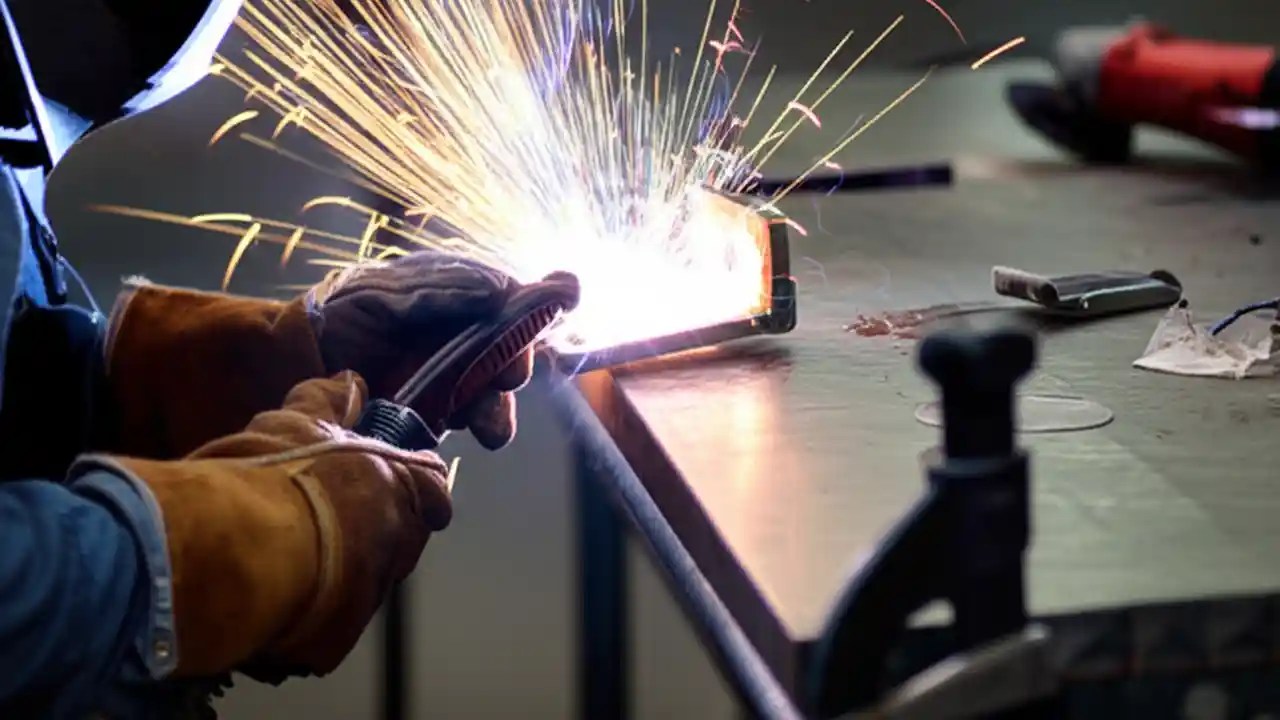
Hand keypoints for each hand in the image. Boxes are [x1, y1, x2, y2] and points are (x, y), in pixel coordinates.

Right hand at [71, 372, 451, 677]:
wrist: (240, 554)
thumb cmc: (276, 481)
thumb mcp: (296, 422)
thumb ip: (326, 400)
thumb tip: (349, 381)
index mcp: (402, 487)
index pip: (433, 488)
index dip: (417, 487)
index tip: (398, 486)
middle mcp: (398, 544)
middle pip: (399, 540)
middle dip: (370, 533)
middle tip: (323, 522)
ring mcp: (369, 596)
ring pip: (363, 583)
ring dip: (336, 572)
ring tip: (290, 558)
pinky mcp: (334, 642)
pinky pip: (324, 626)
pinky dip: (305, 613)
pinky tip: (271, 595)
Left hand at [308, 251, 533, 449]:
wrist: (294, 359)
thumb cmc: (344, 311)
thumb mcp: (389, 290)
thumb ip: (442, 290)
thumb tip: (500, 290)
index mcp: (461, 300)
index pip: (513, 302)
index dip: (540, 303)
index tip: (564, 300)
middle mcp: (464, 342)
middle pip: (510, 355)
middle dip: (515, 366)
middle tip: (510, 374)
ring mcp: (451, 383)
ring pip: (492, 400)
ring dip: (498, 414)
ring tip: (491, 430)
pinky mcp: (432, 420)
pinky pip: (460, 431)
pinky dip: (461, 438)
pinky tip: (450, 437)